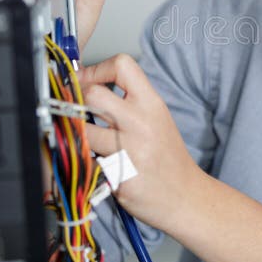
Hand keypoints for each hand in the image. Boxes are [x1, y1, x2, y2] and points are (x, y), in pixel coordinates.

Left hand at [79, 54, 199, 230]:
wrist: (186, 196)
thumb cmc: (168, 158)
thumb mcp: (157, 119)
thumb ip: (129, 102)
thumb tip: (91, 88)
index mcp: (152, 104)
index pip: (121, 65)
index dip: (96, 69)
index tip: (85, 81)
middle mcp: (141, 122)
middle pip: (93, 94)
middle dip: (77, 101)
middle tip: (75, 110)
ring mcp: (129, 149)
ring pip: (82, 130)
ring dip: (77, 135)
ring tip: (86, 141)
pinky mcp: (117, 175)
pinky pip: (87, 161)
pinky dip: (87, 162)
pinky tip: (99, 165)